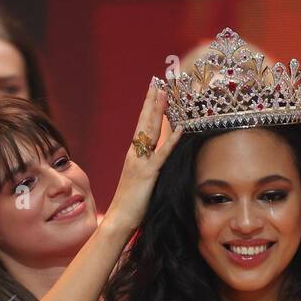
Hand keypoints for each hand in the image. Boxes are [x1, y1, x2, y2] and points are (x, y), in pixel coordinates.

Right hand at [104, 79, 183, 230]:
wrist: (120, 218)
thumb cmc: (131, 205)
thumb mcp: (141, 182)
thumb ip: (149, 170)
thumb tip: (159, 164)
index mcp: (134, 156)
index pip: (143, 127)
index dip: (148, 109)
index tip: (153, 92)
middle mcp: (135, 154)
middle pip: (145, 122)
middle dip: (151, 101)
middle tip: (157, 82)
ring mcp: (141, 162)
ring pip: (151, 131)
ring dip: (158, 111)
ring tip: (164, 93)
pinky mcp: (148, 173)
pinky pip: (162, 154)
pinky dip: (172, 140)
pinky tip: (180, 128)